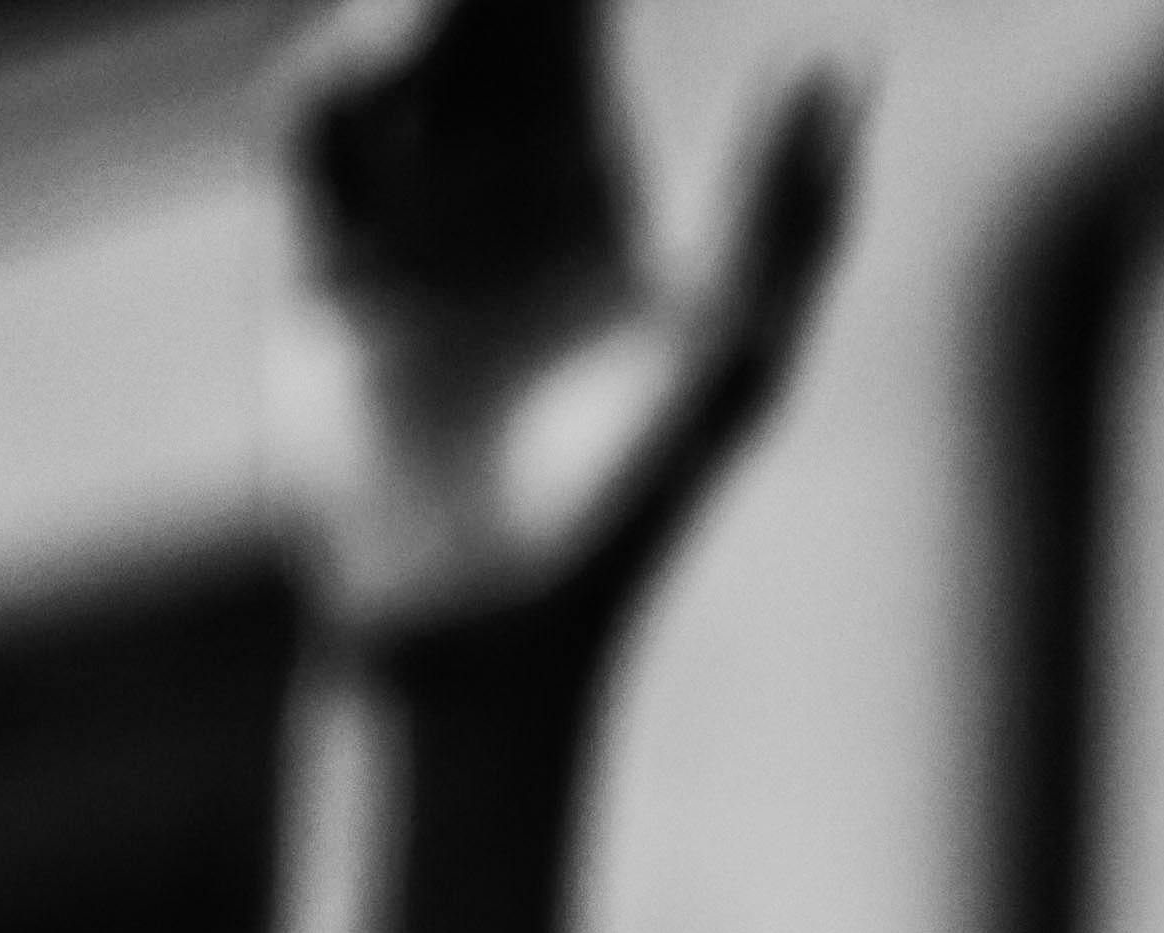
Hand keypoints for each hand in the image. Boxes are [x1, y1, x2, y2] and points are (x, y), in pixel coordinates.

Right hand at [271, 0, 857, 652]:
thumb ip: (790, 214)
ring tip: (442, 10)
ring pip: (394, 49)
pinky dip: (339, 76)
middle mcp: (488, 184)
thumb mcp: (732, 358)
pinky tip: (388, 60)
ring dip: (417, 8)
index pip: (575, 17)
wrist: (486, 638)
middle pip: (485, 16)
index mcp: (585, 181)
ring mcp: (401, 221)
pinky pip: (314, 130)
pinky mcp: (323, 271)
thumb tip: (848, 55)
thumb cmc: (628, 518)